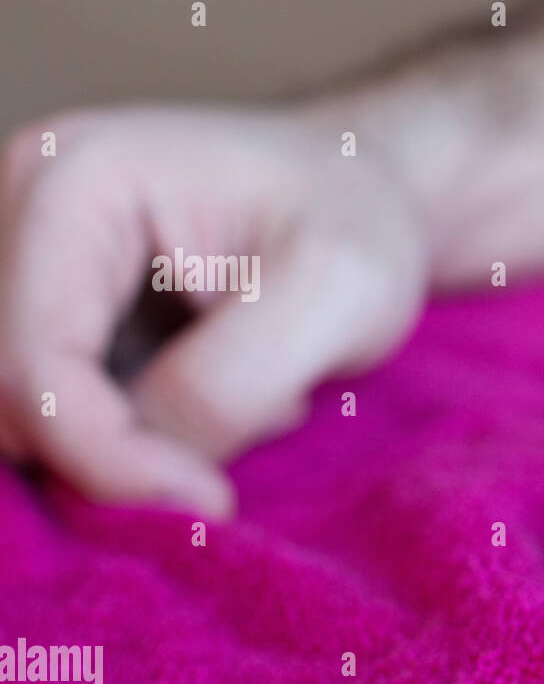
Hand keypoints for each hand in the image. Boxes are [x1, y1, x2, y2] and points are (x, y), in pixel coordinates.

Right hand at [0, 103, 430, 517]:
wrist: (367, 198)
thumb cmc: (358, 224)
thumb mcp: (335, 293)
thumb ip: (226, 386)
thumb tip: (143, 474)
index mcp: (71, 182)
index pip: (31, 366)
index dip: (107, 458)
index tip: (211, 501)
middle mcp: (20, 213)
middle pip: (10, 401)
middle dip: (120, 452)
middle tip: (251, 424)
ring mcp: (29, 267)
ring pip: (32, 420)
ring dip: (135, 443)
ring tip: (249, 389)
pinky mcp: (55, 314)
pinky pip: (63, 419)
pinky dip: (140, 433)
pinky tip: (220, 385)